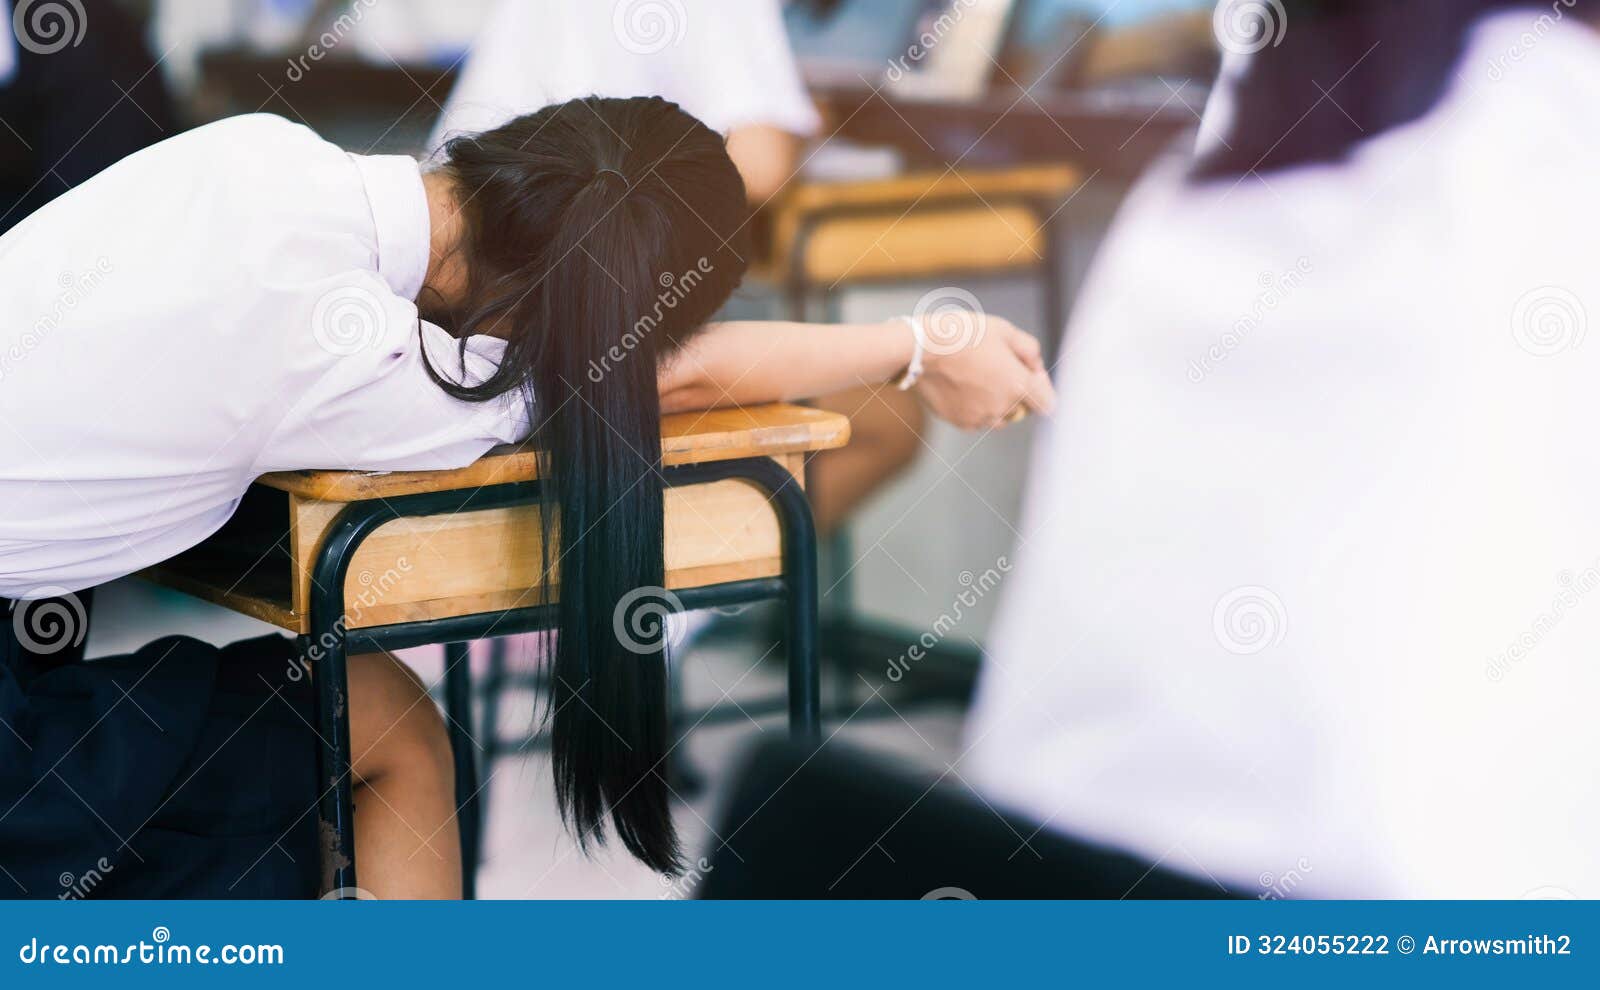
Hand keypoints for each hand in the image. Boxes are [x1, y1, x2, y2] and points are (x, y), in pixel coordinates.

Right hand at [913, 316, 1056, 430]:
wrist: (920, 350)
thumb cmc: (963, 335)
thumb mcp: (1004, 330)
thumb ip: (1029, 350)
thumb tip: (1035, 366)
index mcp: (1018, 384)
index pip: (1047, 404)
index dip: (1042, 388)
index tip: (1029, 373)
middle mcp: (1002, 407)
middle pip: (1022, 411)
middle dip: (1017, 394)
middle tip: (998, 369)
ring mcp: (980, 418)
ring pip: (999, 418)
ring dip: (996, 403)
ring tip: (977, 378)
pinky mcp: (961, 422)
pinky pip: (977, 420)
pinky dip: (975, 407)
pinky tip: (962, 386)